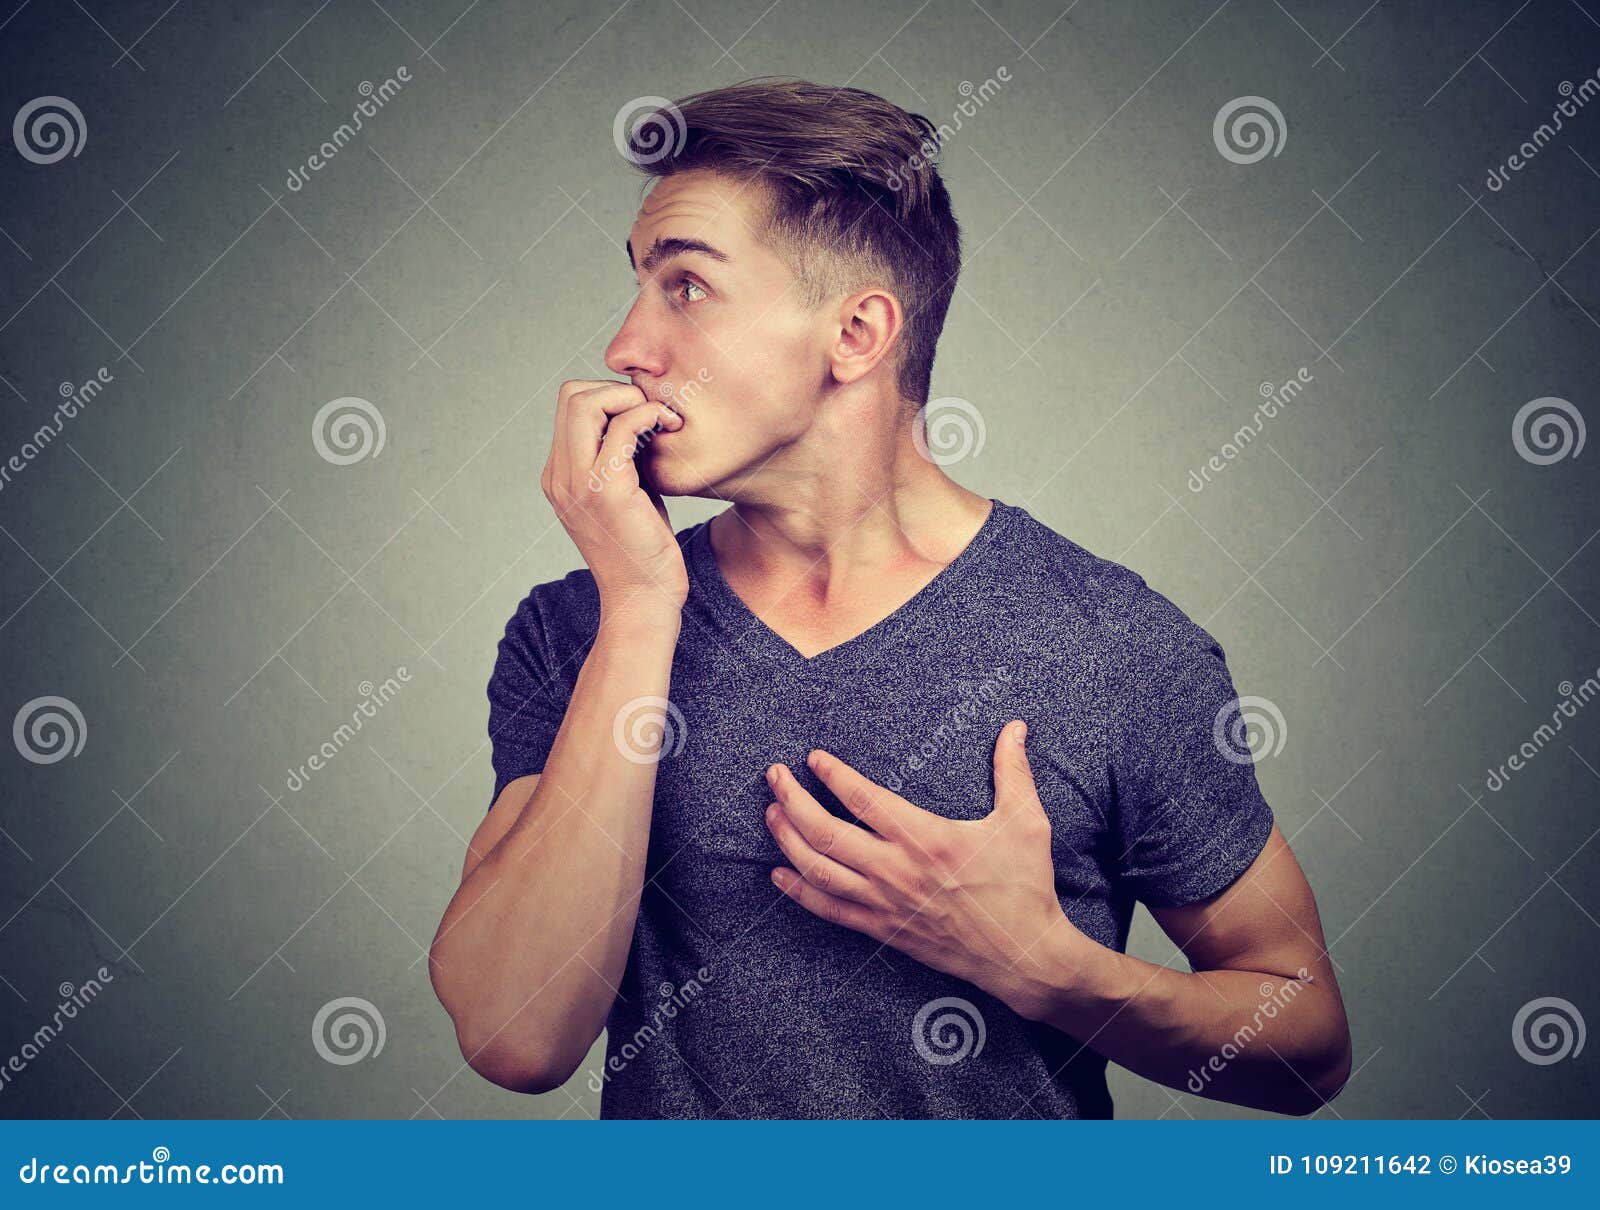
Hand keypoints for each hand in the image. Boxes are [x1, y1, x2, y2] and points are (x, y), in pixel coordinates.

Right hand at [541, 379, 687, 613]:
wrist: (643, 598)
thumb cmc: (642, 548)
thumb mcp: (623, 495)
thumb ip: (618, 458)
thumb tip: (636, 418)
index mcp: (559, 476)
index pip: (568, 406)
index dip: (605, 398)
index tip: (640, 416)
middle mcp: (560, 477)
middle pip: (571, 395)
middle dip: (615, 390)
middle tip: (650, 413)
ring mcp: (579, 483)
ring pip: (587, 402)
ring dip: (630, 398)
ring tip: (661, 418)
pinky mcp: (607, 491)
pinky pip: (622, 428)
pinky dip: (647, 414)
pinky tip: (669, 426)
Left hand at [763, 720, 1089, 1017]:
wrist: (1023, 955)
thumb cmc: (1025, 886)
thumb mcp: (1026, 821)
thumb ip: (1013, 770)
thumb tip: (1016, 726)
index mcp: (926, 838)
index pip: (864, 799)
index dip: (833, 775)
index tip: (813, 758)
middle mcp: (897, 870)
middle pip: (826, 831)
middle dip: (792, 800)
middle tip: (774, 776)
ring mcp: (885, 903)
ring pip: (819, 870)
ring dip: (788, 840)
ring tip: (771, 813)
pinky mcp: (883, 930)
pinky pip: (829, 910)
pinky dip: (799, 892)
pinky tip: (779, 874)